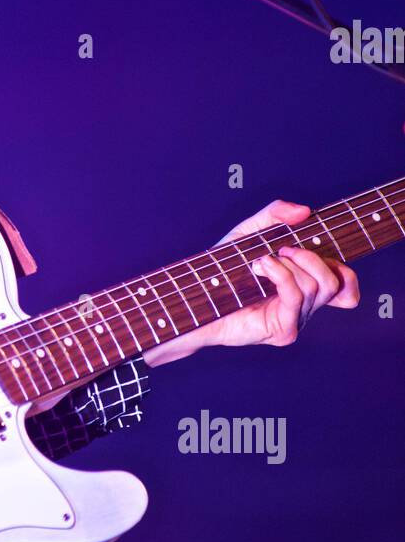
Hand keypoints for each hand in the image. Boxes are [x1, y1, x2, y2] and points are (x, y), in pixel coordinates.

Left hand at [143, 200, 359, 365]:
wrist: (194, 298)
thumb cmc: (222, 268)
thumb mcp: (249, 232)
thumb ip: (275, 215)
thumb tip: (305, 211)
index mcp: (303, 286)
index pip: (346, 285)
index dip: (344, 269)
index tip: (318, 250)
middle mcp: (304, 306)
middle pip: (335, 282)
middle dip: (312, 257)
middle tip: (283, 249)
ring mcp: (296, 319)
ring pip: (317, 286)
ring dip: (290, 263)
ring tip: (261, 260)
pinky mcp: (283, 329)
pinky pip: (297, 295)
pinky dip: (281, 274)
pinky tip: (260, 267)